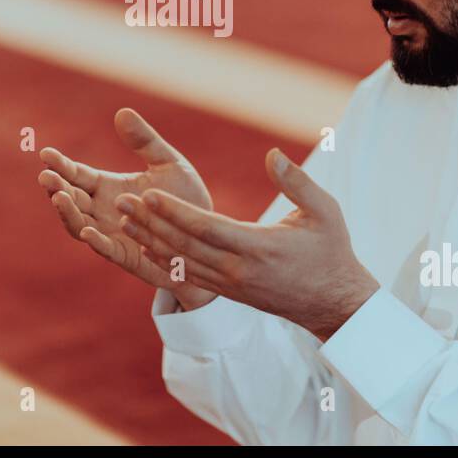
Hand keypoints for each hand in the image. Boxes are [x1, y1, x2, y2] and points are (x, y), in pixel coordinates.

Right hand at [37, 108, 216, 310]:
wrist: (208, 235)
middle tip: (46, 176)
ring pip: (79, 225)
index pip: (77, 175)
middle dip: (56, 188)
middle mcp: (103, 211)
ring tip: (58, 197)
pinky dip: (94, 241)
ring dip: (67, 213)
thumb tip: (122, 112)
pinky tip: (86, 231)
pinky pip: (106, 250)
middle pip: (72, 199)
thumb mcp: (169, 162)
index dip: (61, 165)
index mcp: (108, 187)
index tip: (46, 153)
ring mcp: (112, 235)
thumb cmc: (185, 197)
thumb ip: (145, 141)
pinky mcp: (127, 256)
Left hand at [118, 147, 378, 340]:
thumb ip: (298, 182)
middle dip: (151, 223)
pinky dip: (165, 261)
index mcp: (259, 248)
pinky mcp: (230, 293)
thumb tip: (272, 154)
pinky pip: (190, 276)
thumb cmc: (332, 250)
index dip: (175, 211)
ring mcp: (232, 285)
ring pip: (182, 262)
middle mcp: (239, 270)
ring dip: (151, 241)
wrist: (335, 303)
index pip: (207, 228)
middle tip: (123, 202)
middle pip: (185, 246)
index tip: (149, 193)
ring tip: (124, 220)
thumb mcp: (324, 211)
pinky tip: (146, 246)